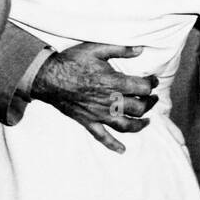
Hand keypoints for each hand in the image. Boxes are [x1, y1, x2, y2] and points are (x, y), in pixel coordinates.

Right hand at [30, 43, 158, 153]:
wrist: (46, 77)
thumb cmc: (71, 61)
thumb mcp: (96, 49)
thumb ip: (120, 49)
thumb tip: (140, 49)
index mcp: (114, 83)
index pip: (143, 88)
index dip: (152, 83)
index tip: (153, 80)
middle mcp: (110, 101)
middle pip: (139, 108)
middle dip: (149, 103)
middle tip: (152, 98)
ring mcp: (99, 114)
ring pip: (126, 125)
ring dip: (140, 125)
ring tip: (147, 121)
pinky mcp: (87, 121)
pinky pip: (101, 137)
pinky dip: (113, 145)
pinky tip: (122, 150)